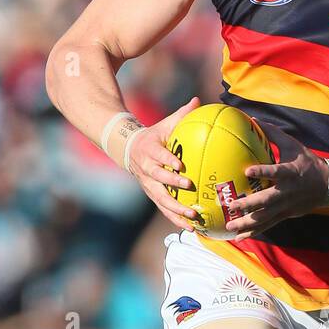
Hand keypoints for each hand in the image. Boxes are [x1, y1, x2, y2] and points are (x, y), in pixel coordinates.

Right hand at [124, 96, 199, 231]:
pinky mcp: (153, 195)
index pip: (158, 155)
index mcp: (149, 150)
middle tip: (189, 187)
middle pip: (158, 179)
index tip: (180, 165)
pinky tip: (192, 228)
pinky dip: (176, 219)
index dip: (168, 160)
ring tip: (193, 218)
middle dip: (173, 185)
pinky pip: (164, 209)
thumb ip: (182, 115)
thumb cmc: (154, 136)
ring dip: (176, 210)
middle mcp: (147, 169)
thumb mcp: (165, 124)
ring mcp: (149, 185)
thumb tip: (199, 101)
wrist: (129, 150)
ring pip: (161, 199)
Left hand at [223, 122, 328, 237]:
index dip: (263, 172)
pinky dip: (254, 231)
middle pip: (266, 200)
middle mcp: (287, 191)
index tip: (248, 171)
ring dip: (247, 223)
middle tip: (230, 205)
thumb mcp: (293, 145)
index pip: (276, 172)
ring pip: (265, 217)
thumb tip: (252, 119)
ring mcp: (286, 205)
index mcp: (290, 172)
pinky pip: (268, 224)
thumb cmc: (307, 162)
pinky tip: (239, 237)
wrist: (328, 185)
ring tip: (229, 226)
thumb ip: (272, 133)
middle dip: (248, 204)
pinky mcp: (286, 214)